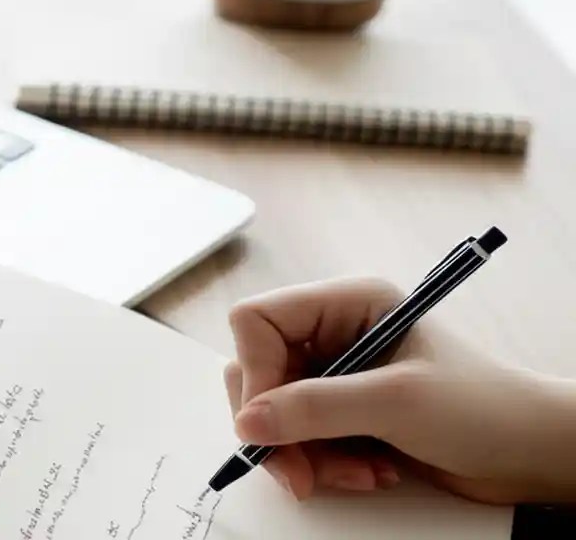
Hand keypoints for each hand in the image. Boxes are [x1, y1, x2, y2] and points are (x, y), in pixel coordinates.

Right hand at [226, 277, 575, 504]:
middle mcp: (334, 332)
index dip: (254, 372)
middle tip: (299, 472)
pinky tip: (369, 473)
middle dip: (277, 427)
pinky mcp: (344, 412)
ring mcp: (338, 374)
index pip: (257, 321)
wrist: (532, 453)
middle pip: (258, 372)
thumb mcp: (396, 402)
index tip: (268, 423)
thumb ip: (316, 408)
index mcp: (347, 303)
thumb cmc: (483, 408)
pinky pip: (300, 437)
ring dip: (305, 454)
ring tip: (354, 475)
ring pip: (274, 412)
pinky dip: (323, 464)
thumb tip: (248, 422)